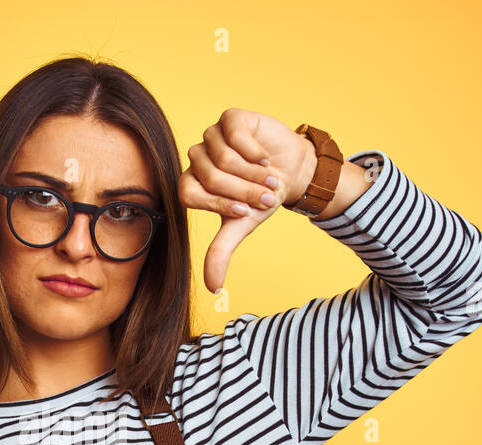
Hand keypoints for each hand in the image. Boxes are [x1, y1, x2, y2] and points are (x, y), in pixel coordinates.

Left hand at [178, 108, 316, 292]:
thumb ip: (221, 252)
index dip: (219, 204)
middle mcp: (197, 159)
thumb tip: (213, 288)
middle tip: (265, 196)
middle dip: (242, 191)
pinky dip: (254, 151)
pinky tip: (264, 157)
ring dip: (252, 173)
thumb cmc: (261, 197)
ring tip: (269, 177)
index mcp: (192, 184)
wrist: (291, 171)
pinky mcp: (231, 119)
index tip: (245, 211)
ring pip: (223, 157)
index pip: (190, 195)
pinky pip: (235, 134)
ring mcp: (212, 136)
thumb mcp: (242, 227)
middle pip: (210, 177)